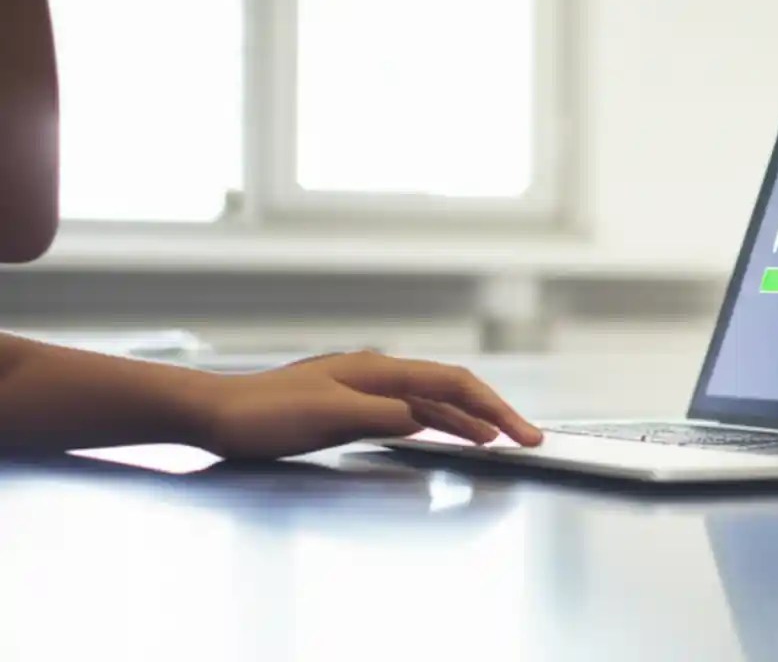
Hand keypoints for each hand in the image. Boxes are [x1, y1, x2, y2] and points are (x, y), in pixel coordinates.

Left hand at [198, 351, 541, 459]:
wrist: (216, 414)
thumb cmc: (264, 414)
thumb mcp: (328, 416)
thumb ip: (384, 415)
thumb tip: (430, 417)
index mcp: (377, 371)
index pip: (452, 385)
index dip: (494, 408)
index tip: (523, 434)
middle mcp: (379, 374)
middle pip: (452, 388)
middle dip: (495, 411)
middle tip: (530, 438)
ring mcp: (368, 390)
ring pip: (435, 402)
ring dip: (471, 420)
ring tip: (503, 439)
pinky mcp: (355, 408)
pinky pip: (413, 414)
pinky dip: (441, 426)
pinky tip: (452, 437)